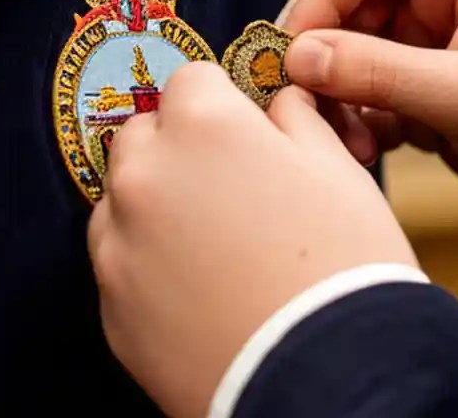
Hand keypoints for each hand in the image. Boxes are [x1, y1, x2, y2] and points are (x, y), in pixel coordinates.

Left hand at [88, 62, 416, 417]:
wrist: (329, 378)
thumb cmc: (346, 265)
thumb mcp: (339, 172)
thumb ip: (297, 121)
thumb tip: (281, 103)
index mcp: (203, 125)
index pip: (192, 80)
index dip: (225, 103)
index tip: (247, 131)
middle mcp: (145, 176)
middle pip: (144, 134)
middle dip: (180, 148)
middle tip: (233, 188)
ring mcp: (119, 246)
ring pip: (122, 200)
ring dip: (155, 206)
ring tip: (216, 245)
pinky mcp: (111, 309)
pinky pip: (121, 265)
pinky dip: (148, 266)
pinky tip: (200, 289)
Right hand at [280, 0, 457, 275]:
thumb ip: (378, 74)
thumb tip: (295, 57)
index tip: (296, 61)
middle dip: (321, 54)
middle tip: (308, 110)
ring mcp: (431, 42)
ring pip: (345, 49)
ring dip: (335, 95)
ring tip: (353, 144)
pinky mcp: (424, 88)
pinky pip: (362, 89)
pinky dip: (355, 118)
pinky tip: (372, 152)